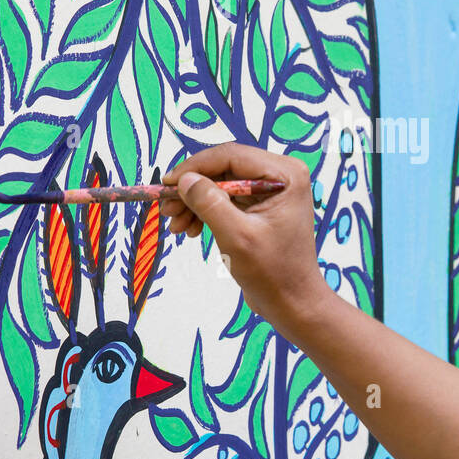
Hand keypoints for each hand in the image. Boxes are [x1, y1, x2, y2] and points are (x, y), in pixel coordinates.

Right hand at [158, 143, 333, 329]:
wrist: (292, 303)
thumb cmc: (273, 272)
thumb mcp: (237, 236)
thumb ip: (210, 203)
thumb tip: (184, 179)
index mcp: (284, 175)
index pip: (231, 155)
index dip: (195, 167)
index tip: (167, 184)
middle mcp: (280, 175)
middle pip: (224, 168)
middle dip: (193, 188)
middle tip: (167, 209)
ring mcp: (270, 190)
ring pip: (220, 184)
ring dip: (195, 202)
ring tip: (175, 226)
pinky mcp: (260, 206)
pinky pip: (226, 199)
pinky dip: (205, 212)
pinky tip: (190, 230)